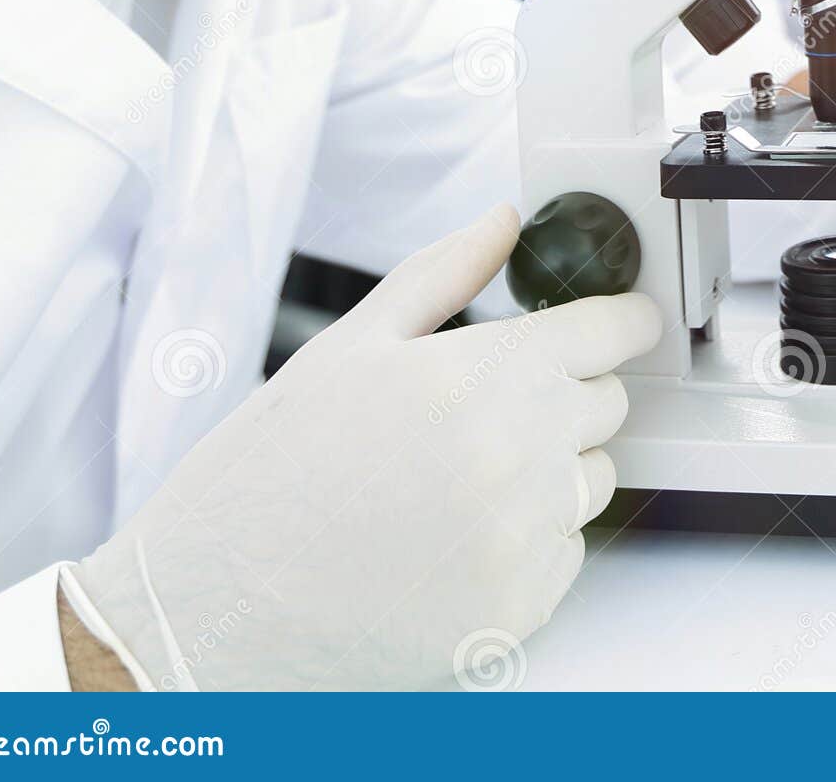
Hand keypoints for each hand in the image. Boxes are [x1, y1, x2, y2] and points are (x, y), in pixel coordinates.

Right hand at [64, 205, 660, 689]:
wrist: (213, 607)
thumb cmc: (270, 474)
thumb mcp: (350, 345)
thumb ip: (443, 274)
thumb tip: (503, 222)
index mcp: (484, 376)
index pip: (610, 332)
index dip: (620, 321)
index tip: (621, 324)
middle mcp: (519, 458)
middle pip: (608, 403)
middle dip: (566, 392)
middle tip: (490, 404)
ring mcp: (523, 542)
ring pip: (591, 480)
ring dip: (552, 467)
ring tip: (457, 478)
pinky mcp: (517, 613)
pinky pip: (567, 555)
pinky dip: (531, 540)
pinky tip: (454, 536)